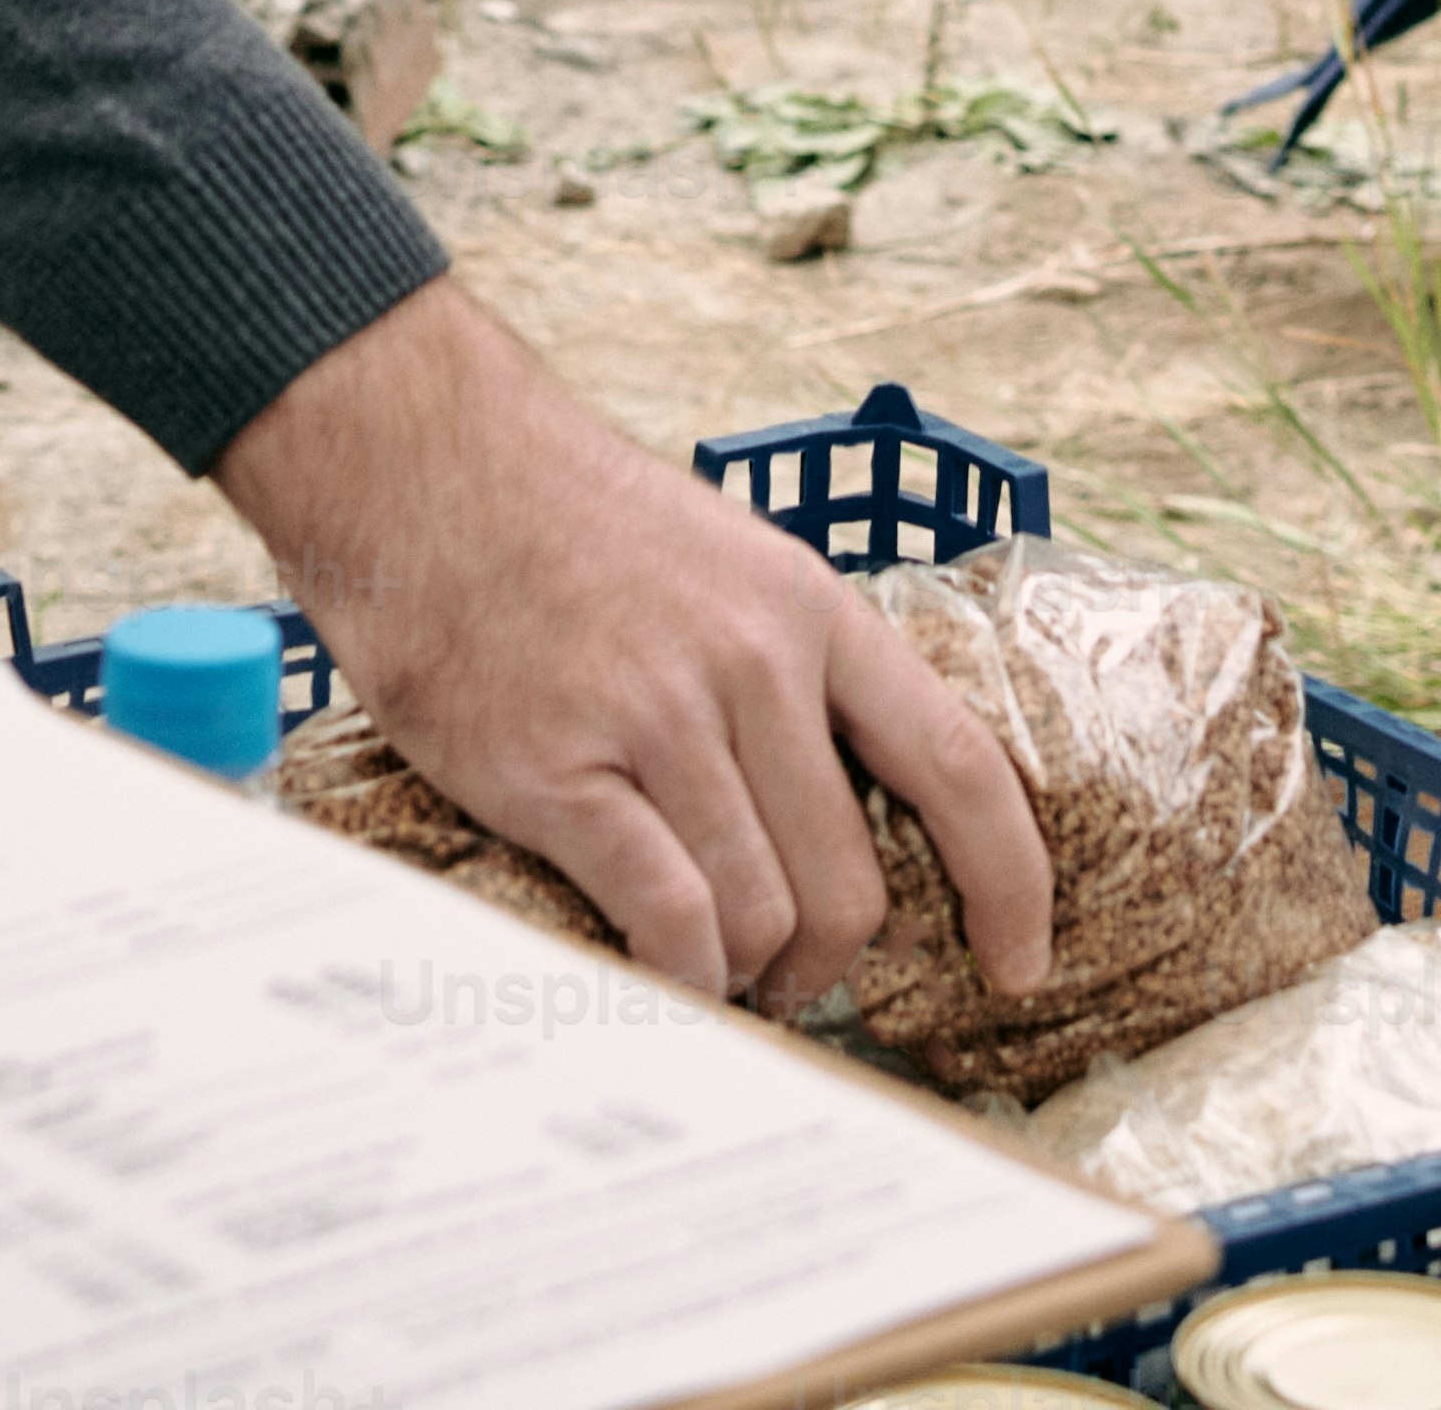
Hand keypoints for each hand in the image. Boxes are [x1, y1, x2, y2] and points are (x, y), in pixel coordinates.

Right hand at [211, 285, 1052, 1014]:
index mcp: (810, 610)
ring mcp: (661, 720)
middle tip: (783, 979)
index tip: (1019, 959)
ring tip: (705, 973)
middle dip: (827, 963)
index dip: (1009, 882)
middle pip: (853, 883)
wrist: (421, 460)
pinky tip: (657, 979)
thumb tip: (831, 801)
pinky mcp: (564, 772)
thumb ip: (786, 666)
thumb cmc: (560, 518)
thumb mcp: (721, 559)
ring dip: (744, 978)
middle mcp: (754, 667)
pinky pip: (668, 920)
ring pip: (765, 918)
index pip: (959, 766)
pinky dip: (678, 980)